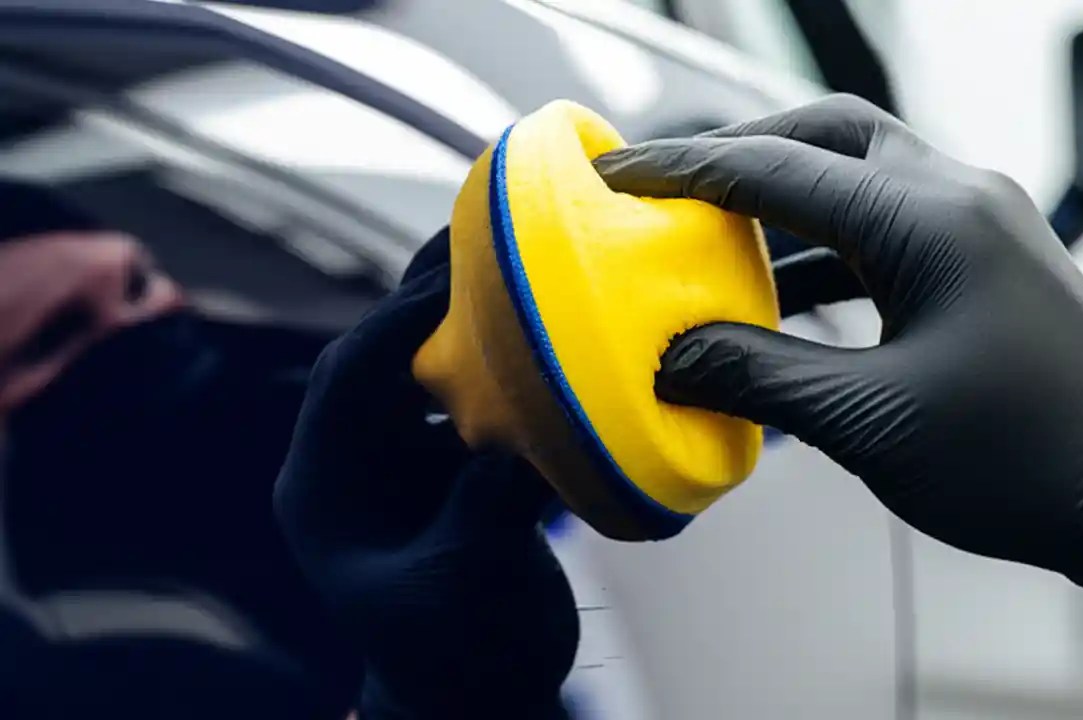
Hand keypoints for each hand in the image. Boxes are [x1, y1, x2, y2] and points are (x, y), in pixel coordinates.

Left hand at [273, 230, 576, 717]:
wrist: (485, 696)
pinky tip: (548, 329)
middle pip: (381, 353)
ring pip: (425, 366)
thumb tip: (523, 437)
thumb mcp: (464, 586)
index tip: (456, 276)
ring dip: (467, 320)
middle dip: (428, 299)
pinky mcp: (449, 467)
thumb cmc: (460, 658)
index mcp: (322, 486)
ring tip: (519, 262)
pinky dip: (505, 362)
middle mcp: (354, 461)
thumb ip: (484, 506)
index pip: (346, 375)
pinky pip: (470, 394)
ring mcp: (402, 461)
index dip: (396, 319)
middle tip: (486, 237)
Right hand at [595, 95, 1082, 610]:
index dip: (685, 172)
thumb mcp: (870, 423)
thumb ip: (760, 379)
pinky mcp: (985, 257)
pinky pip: (885, 221)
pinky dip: (824, 242)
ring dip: (781, 196)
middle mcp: (958, 198)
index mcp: (929, 222)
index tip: (620, 176)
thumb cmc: (1027, 462)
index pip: (778, 169)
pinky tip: (780, 289)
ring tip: (710, 236)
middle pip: (824, 134)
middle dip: (736, 155)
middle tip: (666, 186)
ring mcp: (979, 222)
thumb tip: (675, 359)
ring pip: (857, 171)